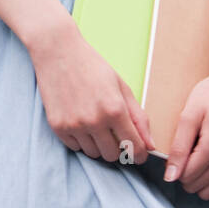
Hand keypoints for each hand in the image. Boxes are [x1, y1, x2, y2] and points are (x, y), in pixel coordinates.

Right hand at [29, 21, 155, 164]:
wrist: (57, 51)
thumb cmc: (92, 66)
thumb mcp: (121, 87)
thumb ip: (138, 117)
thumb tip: (150, 145)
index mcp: (115, 109)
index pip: (134, 147)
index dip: (139, 154)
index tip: (138, 153)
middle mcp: (95, 120)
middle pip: (113, 155)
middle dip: (117, 147)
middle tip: (113, 132)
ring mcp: (74, 125)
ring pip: (94, 153)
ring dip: (97, 143)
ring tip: (94, 123)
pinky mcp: (58, 126)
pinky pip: (75, 147)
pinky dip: (80, 139)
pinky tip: (79, 121)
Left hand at [164, 62, 208, 198]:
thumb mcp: (189, 115)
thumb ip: (179, 147)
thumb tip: (170, 176)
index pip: (187, 176)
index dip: (174, 168)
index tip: (173, 154)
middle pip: (198, 186)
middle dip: (185, 174)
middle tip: (184, 153)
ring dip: (199, 181)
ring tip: (194, 159)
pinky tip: (207, 166)